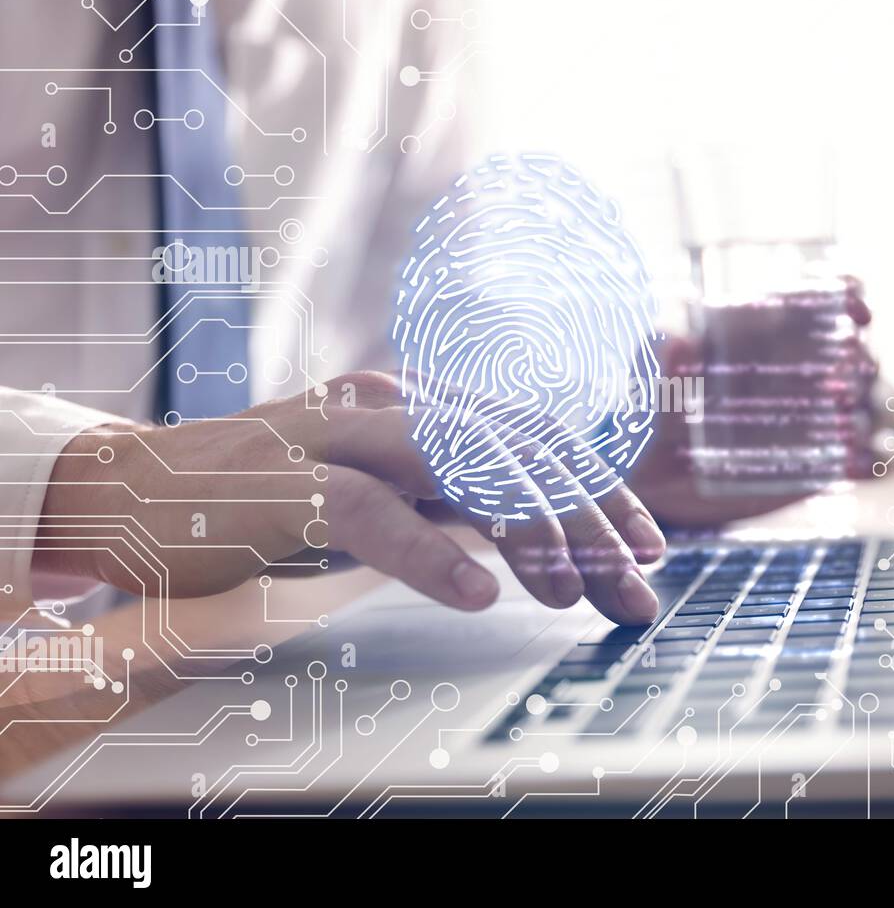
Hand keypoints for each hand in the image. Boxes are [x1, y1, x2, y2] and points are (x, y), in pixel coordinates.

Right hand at [34, 372, 665, 623]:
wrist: (140, 490)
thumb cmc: (276, 505)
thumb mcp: (385, 501)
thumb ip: (456, 512)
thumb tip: (551, 549)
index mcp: (422, 409)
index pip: (536, 440)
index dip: (601, 493)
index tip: (647, 552)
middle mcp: (392, 407)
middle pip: (518, 448)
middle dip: (591, 518)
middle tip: (637, 585)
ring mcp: (337, 435)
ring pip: (459, 463)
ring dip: (530, 530)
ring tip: (576, 593)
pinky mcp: (284, 481)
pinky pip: (368, 509)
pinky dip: (426, 551)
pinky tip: (475, 593)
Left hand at [629, 275, 886, 526]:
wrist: (649, 465)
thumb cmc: (653, 396)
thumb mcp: (652, 364)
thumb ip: (665, 350)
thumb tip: (681, 341)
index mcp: (776, 325)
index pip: (832, 294)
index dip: (851, 294)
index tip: (853, 311)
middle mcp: (809, 365)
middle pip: (864, 352)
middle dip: (867, 362)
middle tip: (850, 376)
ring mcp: (822, 414)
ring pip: (880, 401)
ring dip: (879, 407)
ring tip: (853, 425)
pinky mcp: (825, 463)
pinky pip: (872, 457)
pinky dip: (879, 456)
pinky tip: (862, 460)